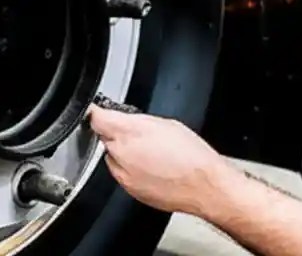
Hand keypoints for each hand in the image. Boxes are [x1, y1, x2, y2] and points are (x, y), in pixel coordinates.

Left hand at [86, 104, 238, 218]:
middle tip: (139, 136)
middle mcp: (122, 156)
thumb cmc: (192, 157)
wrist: (203, 186)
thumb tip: (128, 120)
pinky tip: (152, 168)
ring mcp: (124, 176)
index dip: (98, 112)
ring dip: (124, 154)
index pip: (98, 119)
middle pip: (105, 139)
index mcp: (129, 134)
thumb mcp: (167, 124)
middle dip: (117, 135)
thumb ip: (140, 121)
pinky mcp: (129, 191)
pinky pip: (123, 175)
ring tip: (151, 155)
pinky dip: (131, 170)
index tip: (98, 111)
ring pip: (113, 158)